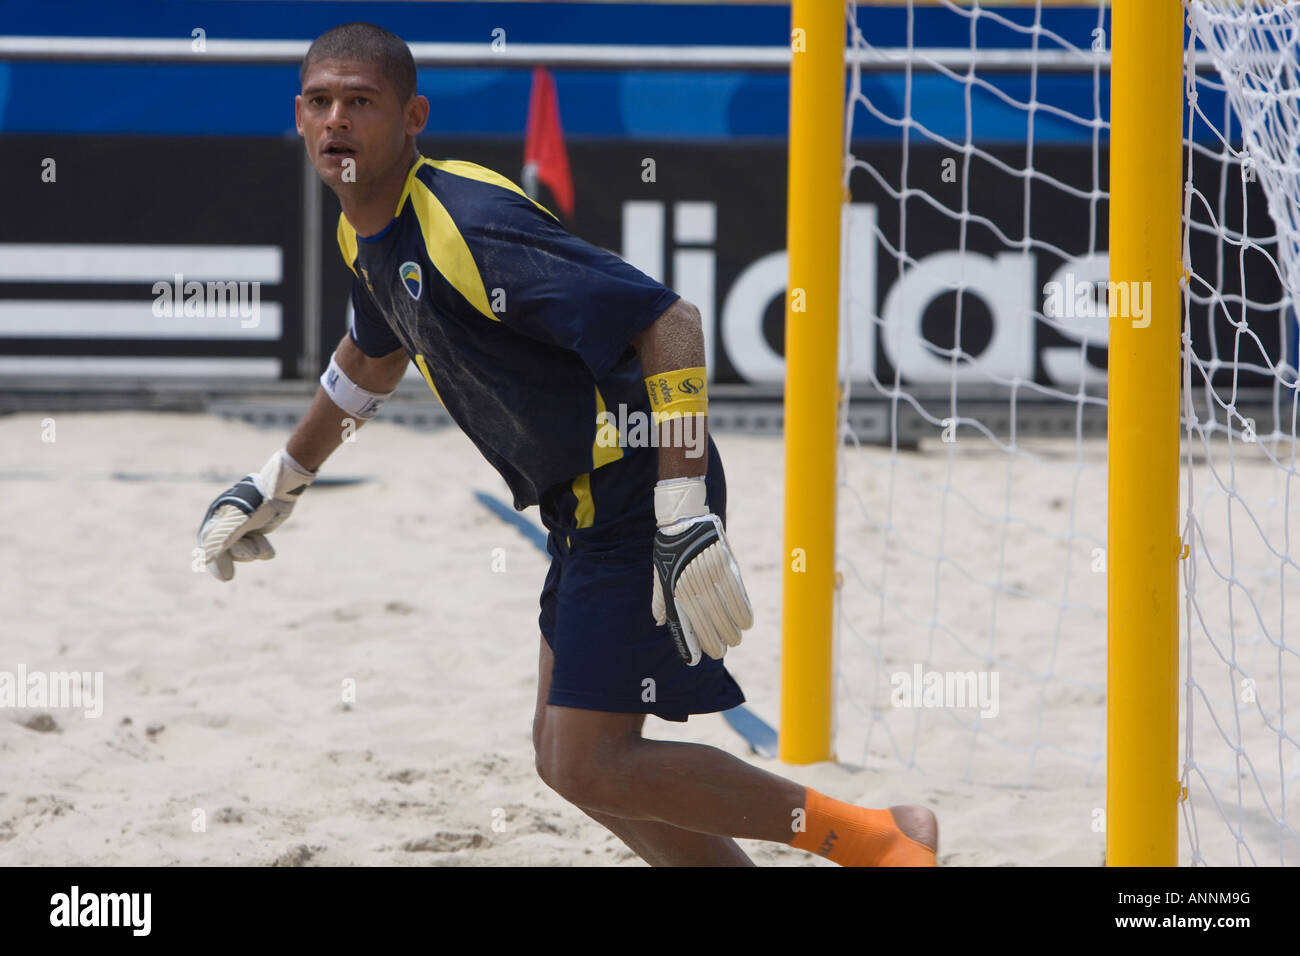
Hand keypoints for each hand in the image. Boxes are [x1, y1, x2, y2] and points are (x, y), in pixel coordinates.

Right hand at [197, 448, 315, 580]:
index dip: (216, 564)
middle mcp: (226, 525)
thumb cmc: (254, 504)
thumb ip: (220, 541)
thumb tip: (203, 560)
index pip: (209, 546)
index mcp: (216, 520)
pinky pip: (258, 549)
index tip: (227, 578)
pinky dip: (264, 550)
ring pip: (245, 552)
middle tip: (253, 551)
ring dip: (255, 549)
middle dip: (242, 553)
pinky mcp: (257, 530)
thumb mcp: (236, 523)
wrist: (278, 491)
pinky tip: (269, 546)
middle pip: (228, 552)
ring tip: (261, 538)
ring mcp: (242, 528)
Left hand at [650, 476, 753, 664]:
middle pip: (708, 618)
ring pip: (724, 607)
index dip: (697, 641)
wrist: (683, 518)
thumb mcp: (659, 573)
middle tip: (725, 649)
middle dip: (717, 638)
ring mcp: (709, 572)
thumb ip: (661, 599)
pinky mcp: (724, 562)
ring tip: (737, 639)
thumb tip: (659, 622)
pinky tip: (746, 622)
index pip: (688, 621)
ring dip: (732, 627)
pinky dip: (742, 609)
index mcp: (675, 587)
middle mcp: (691, 582)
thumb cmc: (669, 548)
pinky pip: (736, 591)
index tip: (705, 657)